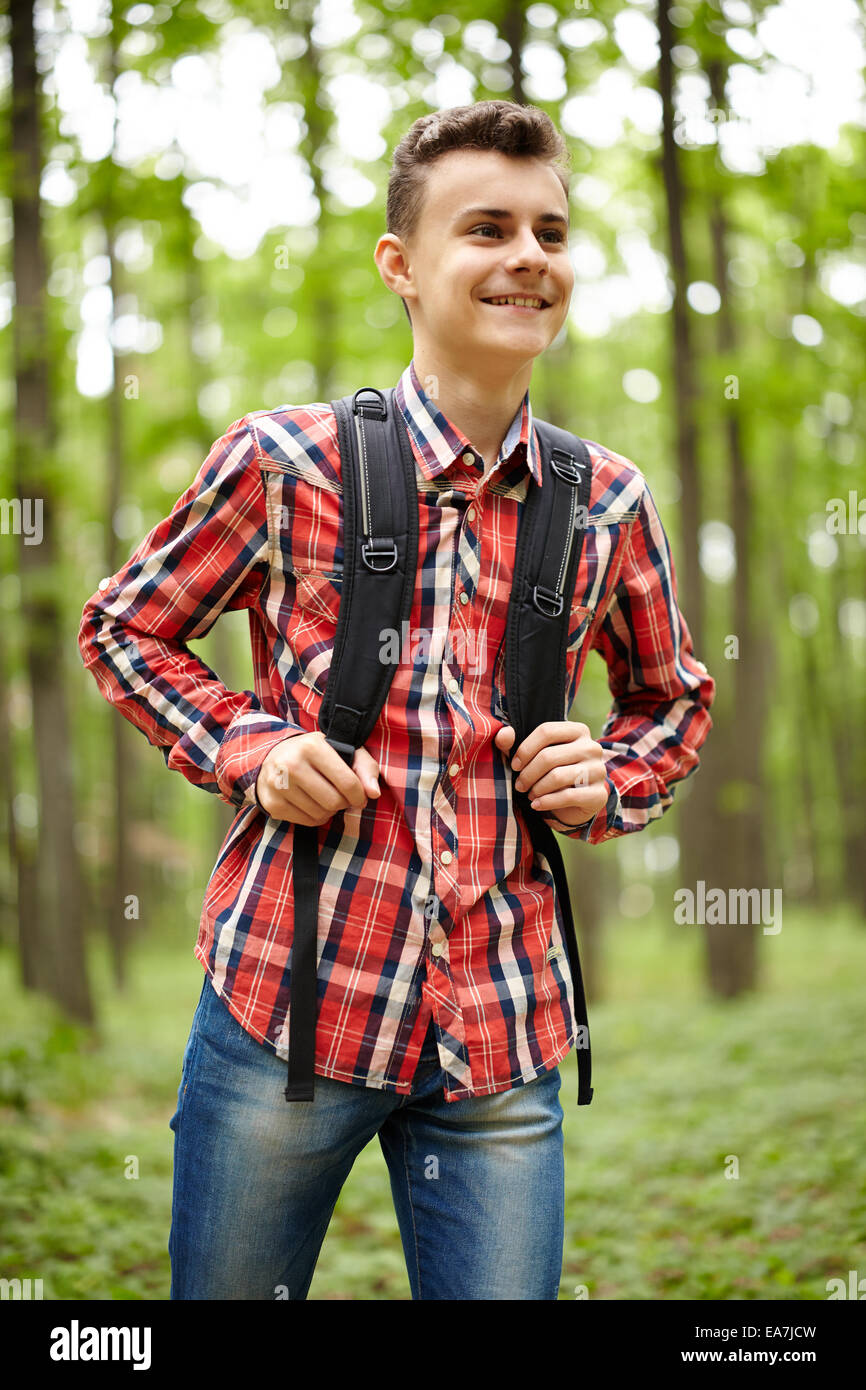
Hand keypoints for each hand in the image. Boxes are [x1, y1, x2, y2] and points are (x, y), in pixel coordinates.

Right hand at [254, 731, 379, 824]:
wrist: (274, 756)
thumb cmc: (316, 754)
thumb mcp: (342, 749)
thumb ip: (365, 767)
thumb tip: (374, 793)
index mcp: (312, 746)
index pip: (348, 782)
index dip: (360, 795)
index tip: (360, 796)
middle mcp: (291, 764)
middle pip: (334, 801)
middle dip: (343, 802)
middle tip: (340, 795)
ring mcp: (278, 785)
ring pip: (320, 814)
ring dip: (329, 810)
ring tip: (324, 797)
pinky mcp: (271, 803)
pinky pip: (306, 822)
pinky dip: (315, 817)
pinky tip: (311, 803)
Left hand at [494, 721, 607, 827]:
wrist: (577, 801)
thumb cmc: (552, 772)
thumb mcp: (533, 756)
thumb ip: (513, 744)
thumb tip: (504, 733)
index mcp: (578, 730)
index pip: (547, 731)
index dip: (525, 749)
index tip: (515, 765)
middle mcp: (592, 747)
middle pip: (549, 756)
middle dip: (528, 773)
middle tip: (519, 785)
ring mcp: (598, 770)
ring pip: (557, 777)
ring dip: (536, 788)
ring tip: (530, 794)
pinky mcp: (599, 794)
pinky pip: (567, 796)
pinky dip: (546, 802)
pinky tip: (536, 805)